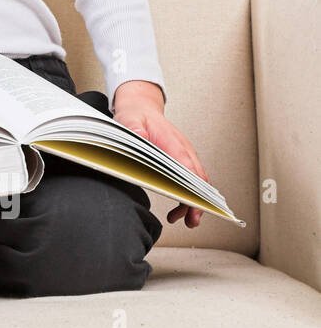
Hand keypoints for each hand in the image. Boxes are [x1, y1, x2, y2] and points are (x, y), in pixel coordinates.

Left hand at [113, 80, 207, 226]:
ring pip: (197, 182)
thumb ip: (133, 128)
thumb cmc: (136, 114)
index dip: (193, 188)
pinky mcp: (180, 160)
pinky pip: (190, 180)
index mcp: (173, 142)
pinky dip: (188, 195)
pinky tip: (179, 208)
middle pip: (198, 179)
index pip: (189, 168)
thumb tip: (138, 135)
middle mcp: (183, 150)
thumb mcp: (129, 119)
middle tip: (191, 221)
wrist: (141, 106)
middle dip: (198, 202)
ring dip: (194, 202)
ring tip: (185, 220)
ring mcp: (184, 155)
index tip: (194, 204)